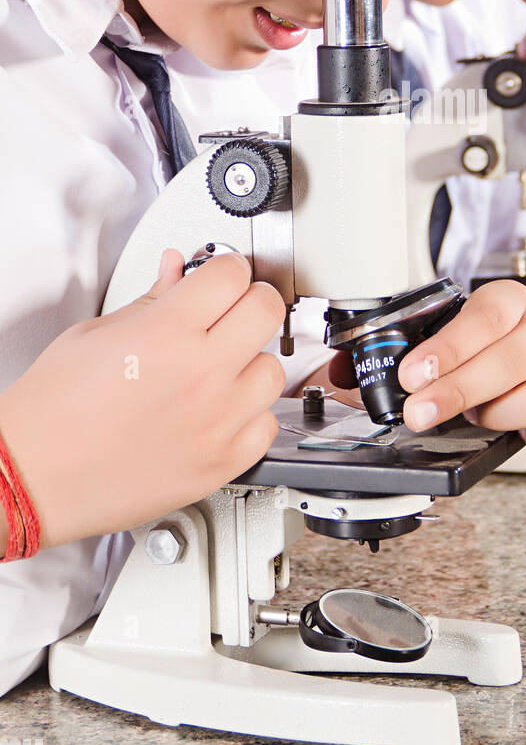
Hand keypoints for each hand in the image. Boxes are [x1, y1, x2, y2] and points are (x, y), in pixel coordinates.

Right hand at [0, 251, 286, 548]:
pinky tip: (222, 409)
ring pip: (273, 368)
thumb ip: (151, 297)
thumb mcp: (96, 333)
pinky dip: (251, 414)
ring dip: (251, 361)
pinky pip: (266, 424)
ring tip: (220, 367)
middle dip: (248, 302)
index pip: (233, 273)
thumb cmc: (53, 411)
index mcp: (167, 332)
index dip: (224, 270)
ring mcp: (216, 421)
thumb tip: (178, 268)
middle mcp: (200, 375)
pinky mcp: (221, 463)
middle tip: (230, 311)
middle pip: (266, 310)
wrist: (33, 476)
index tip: (219, 278)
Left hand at [345, 280, 525, 462]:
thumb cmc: (479, 347)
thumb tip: (347, 371)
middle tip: (419, 413)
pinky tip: (518, 435)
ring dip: (503, 413)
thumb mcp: (438, 333)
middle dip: (458, 391)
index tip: (412, 374)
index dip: (449, 348)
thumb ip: (391, 349)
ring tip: (477, 416)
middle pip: (514, 359)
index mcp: (509, 302)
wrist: (524, 355)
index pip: (486, 317)